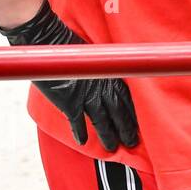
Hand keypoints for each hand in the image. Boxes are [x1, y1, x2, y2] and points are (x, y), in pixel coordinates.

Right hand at [0, 0, 138, 152]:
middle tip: (132, 143)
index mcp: (109, 75)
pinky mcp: (69, 101)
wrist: (50, 41)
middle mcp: (101, 87)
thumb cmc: (72, 45)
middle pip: (118, 113)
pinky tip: (84, 143)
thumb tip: (107, 75)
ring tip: (112, 148)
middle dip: (126, 129)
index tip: (140, 124)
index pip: (127, 99)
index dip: (133, 113)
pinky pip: (77, 121)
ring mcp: (86, 95)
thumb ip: (102, 69)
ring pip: (101, 120)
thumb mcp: (95, 56)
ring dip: (107, 135)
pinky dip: (79, 132)